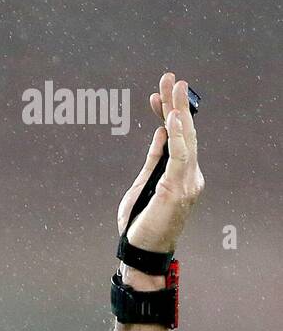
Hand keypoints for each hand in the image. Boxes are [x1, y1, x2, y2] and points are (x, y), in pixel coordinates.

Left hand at [117, 73, 204, 261]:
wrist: (142, 253)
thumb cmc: (142, 225)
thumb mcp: (143, 184)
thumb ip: (153, 159)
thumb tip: (160, 132)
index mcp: (180, 174)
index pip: (177, 137)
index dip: (168, 113)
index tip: (157, 95)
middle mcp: (189, 176)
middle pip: (184, 133)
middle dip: (177, 104)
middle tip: (170, 77)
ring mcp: (187, 183)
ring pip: (185, 140)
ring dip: (178, 111)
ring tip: (173, 88)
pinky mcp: (178, 190)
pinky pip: (179, 157)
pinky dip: (176, 136)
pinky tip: (171, 118)